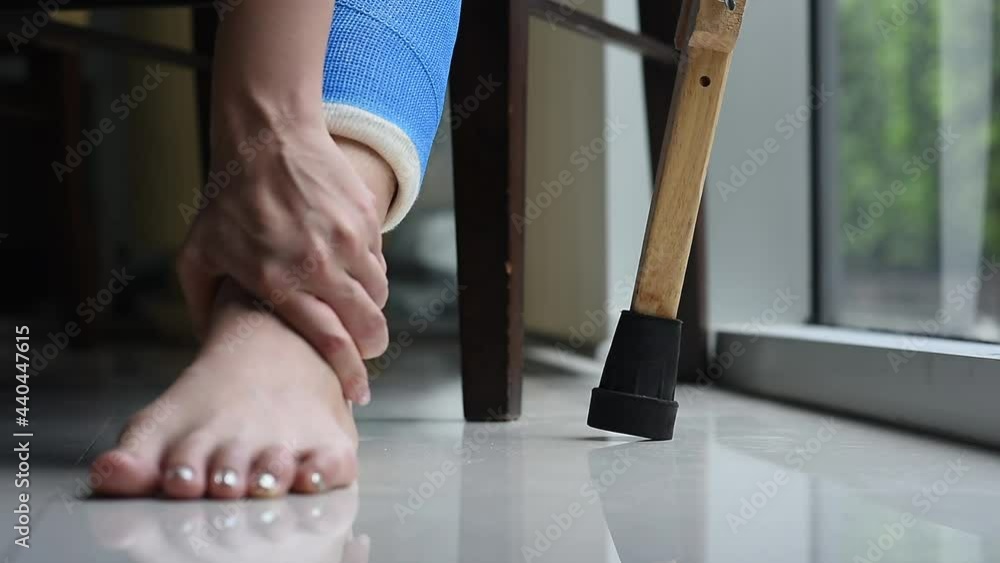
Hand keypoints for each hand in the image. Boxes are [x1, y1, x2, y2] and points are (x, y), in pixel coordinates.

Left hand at [177, 114, 388, 404]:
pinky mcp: (365, 218)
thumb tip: (210, 344)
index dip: (350, 373)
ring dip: (370, 309)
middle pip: (368, 326)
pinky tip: (350, 266)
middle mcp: (320, 265)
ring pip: (378, 294)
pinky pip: (379, 260)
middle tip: (367, 353)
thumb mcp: (198, 254)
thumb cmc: (228, 197)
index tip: (357, 391)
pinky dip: (370, 272)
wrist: (266, 137)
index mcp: (281, 282)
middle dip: (371, 348)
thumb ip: (204, 304)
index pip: (331, 343)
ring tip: (355, 307)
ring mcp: (349, 239)